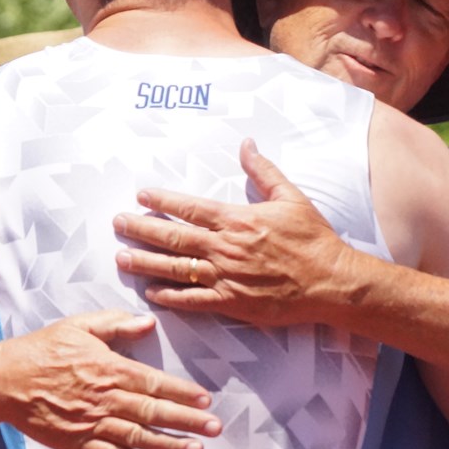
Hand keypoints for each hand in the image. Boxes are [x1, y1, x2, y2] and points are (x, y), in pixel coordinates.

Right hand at [0, 310, 220, 448]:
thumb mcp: (79, 326)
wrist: (5, 381)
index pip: (154, 382)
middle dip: (188, 421)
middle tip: (214, 428)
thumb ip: (115, 323)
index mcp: (109, 368)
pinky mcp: (77, 442)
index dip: (183, 392)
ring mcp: (92, 423)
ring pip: (139, 436)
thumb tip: (148, 322)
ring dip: (170, 444)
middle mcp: (105, 398)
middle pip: (154, 412)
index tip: (206, 399)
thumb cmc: (42, 350)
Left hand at [112, 139, 360, 327]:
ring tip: (122, 258)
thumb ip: (263, 171)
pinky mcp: (233, 303)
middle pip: (173, 236)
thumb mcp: (291, 197)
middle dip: (141, 228)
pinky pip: (194, 300)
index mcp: (236, 220)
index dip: (161, 200)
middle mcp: (225, 248)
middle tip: (118, 223)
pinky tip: (152, 293)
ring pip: (176, 268)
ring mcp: (226, 277)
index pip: (189, 207)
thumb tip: (247, 144)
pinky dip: (171, 297)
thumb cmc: (313, 239)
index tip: (140, 195)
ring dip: (146, 262)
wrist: (331, 281)